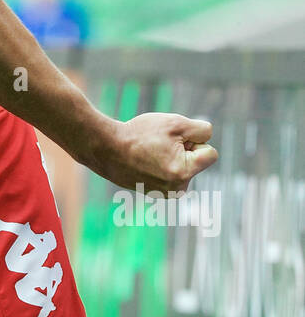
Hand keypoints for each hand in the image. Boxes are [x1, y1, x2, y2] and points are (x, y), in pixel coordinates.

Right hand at [90, 113, 217, 192]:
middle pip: (196, 162)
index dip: (195, 140)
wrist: (106, 148)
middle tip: (159, 144)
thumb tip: (208, 138)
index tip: (174, 138)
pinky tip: (144, 160)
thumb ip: (201, 130)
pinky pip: (169, 174)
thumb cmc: (140, 134)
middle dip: (184, 150)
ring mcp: (165, 193)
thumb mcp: (175, 123)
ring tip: (150, 151)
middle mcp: (177, 188)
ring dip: (172, 157)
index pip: (210, 153)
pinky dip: (161, 165)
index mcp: (184, 173)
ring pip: (182, 167)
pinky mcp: (155, 193)